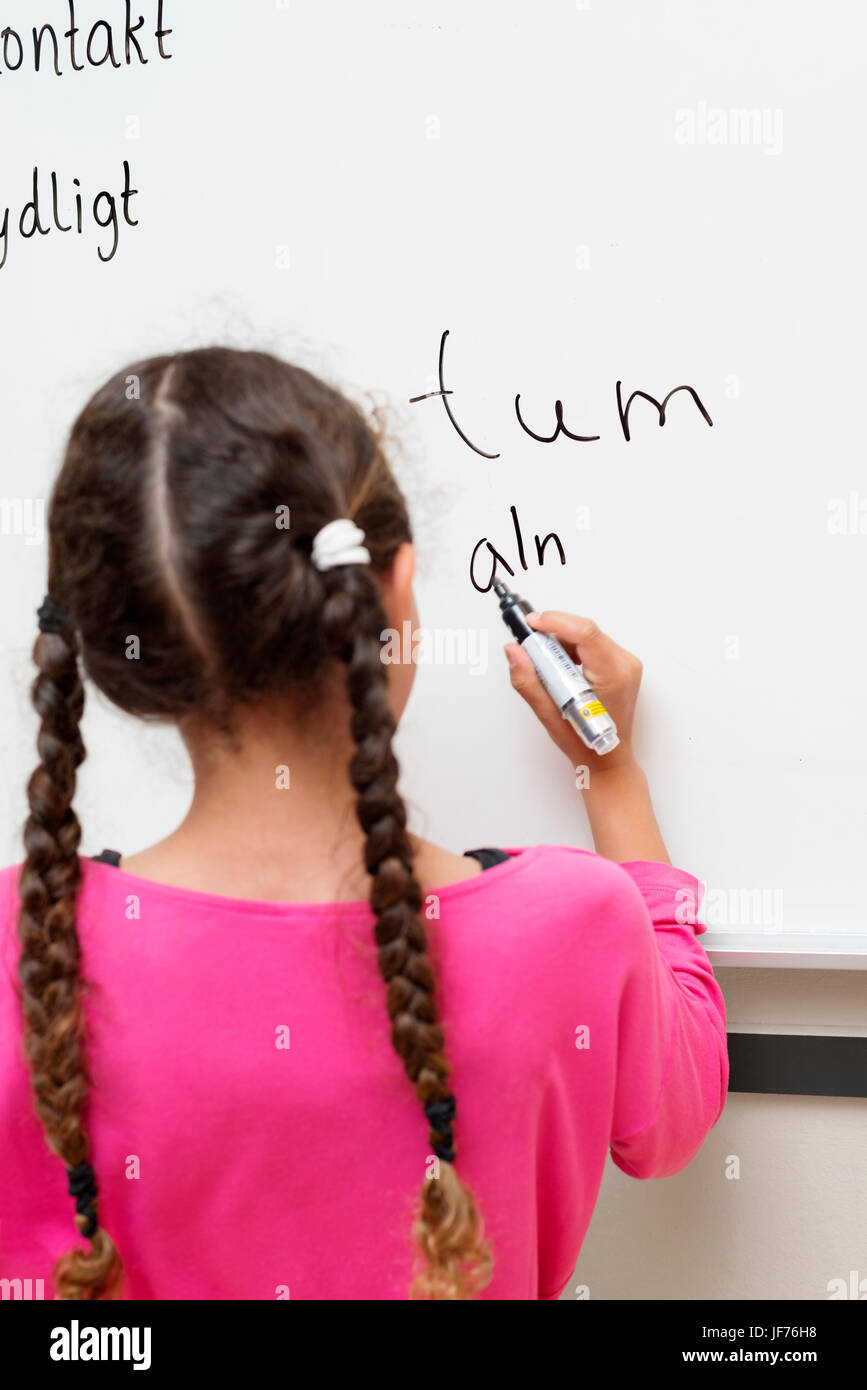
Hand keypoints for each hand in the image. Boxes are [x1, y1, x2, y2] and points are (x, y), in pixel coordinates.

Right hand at [504, 610, 641, 772]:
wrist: (608, 758)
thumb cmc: (586, 743)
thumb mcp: (549, 715)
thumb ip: (528, 681)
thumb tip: (513, 651)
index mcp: (613, 676)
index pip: (585, 633)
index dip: (555, 622)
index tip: (531, 623)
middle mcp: (624, 665)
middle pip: (584, 631)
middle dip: (553, 632)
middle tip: (530, 646)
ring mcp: (625, 663)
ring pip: (586, 635)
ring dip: (561, 642)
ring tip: (545, 664)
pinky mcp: (620, 664)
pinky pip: (592, 644)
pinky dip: (571, 648)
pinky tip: (559, 666)